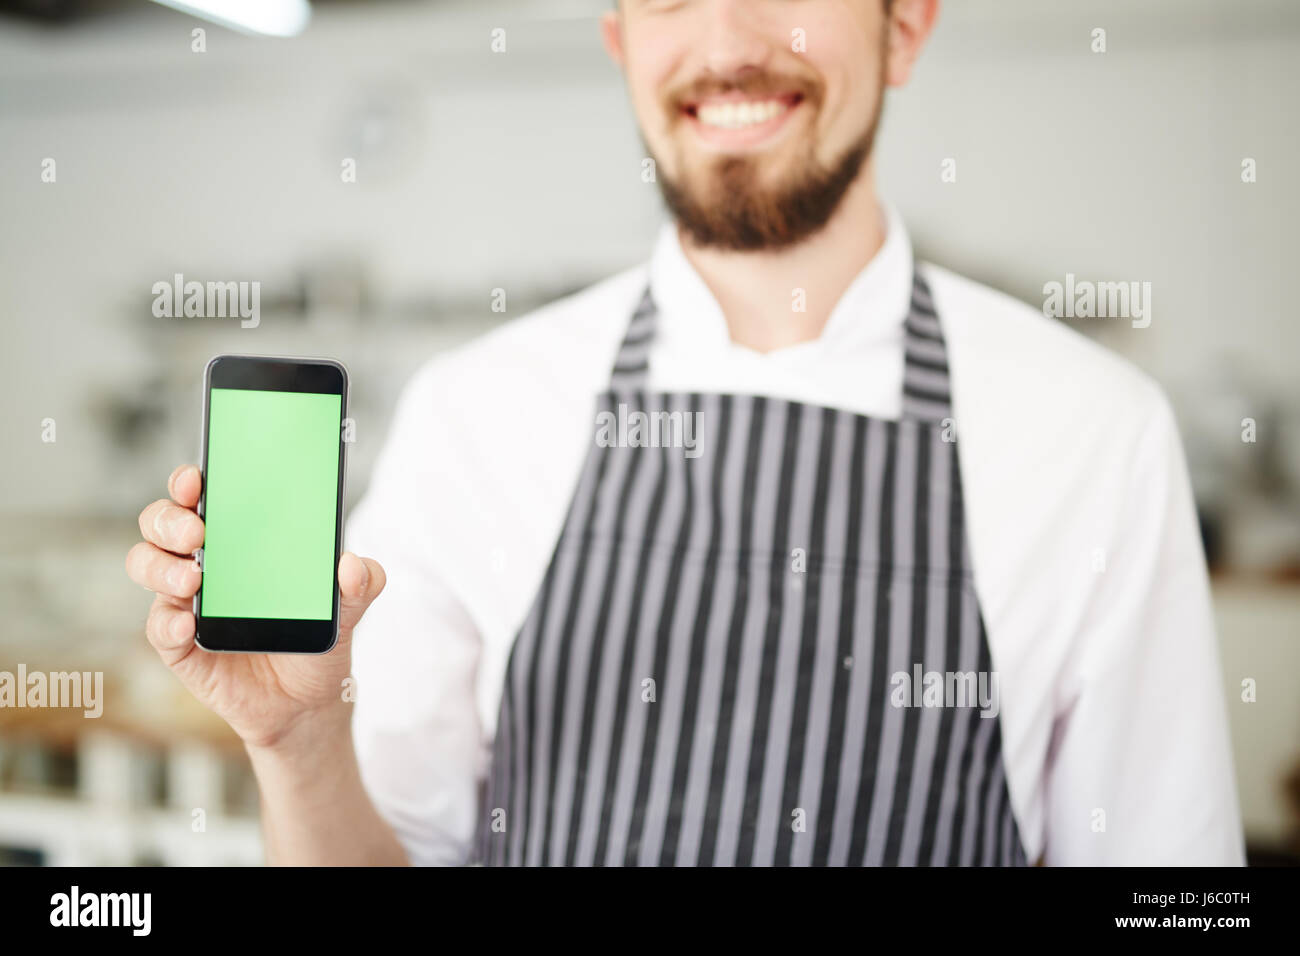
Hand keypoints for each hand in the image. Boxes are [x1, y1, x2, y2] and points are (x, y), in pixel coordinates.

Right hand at [125, 464, 385, 750]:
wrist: (307, 702)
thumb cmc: (315, 637)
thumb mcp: (347, 608)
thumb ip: (361, 582)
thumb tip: (354, 565)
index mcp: (238, 539)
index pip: (200, 497)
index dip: (188, 482)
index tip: (195, 479)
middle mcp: (203, 562)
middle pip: (159, 524)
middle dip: (168, 519)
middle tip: (197, 531)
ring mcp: (185, 602)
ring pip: (146, 565)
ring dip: (161, 566)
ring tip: (194, 579)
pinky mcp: (179, 645)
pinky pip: (159, 628)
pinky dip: (167, 623)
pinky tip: (186, 625)